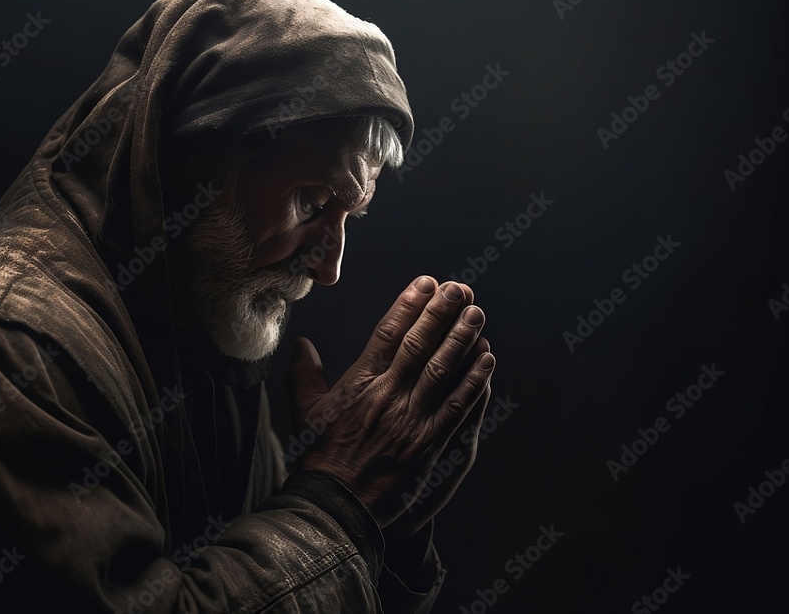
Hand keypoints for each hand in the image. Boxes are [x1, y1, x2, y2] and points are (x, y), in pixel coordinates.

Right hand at [287, 276, 494, 527]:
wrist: (337, 504)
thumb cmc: (321, 457)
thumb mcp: (305, 412)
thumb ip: (305, 375)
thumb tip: (302, 345)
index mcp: (360, 384)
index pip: (388, 334)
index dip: (409, 305)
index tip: (426, 283)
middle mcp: (389, 396)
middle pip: (420, 345)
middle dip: (441, 313)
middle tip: (459, 289)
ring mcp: (412, 419)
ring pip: (443, 370)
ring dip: (463, 339)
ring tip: (477, 313)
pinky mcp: (430, 443)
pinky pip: (457, 406)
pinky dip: (474, 380)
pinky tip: (487, 358)